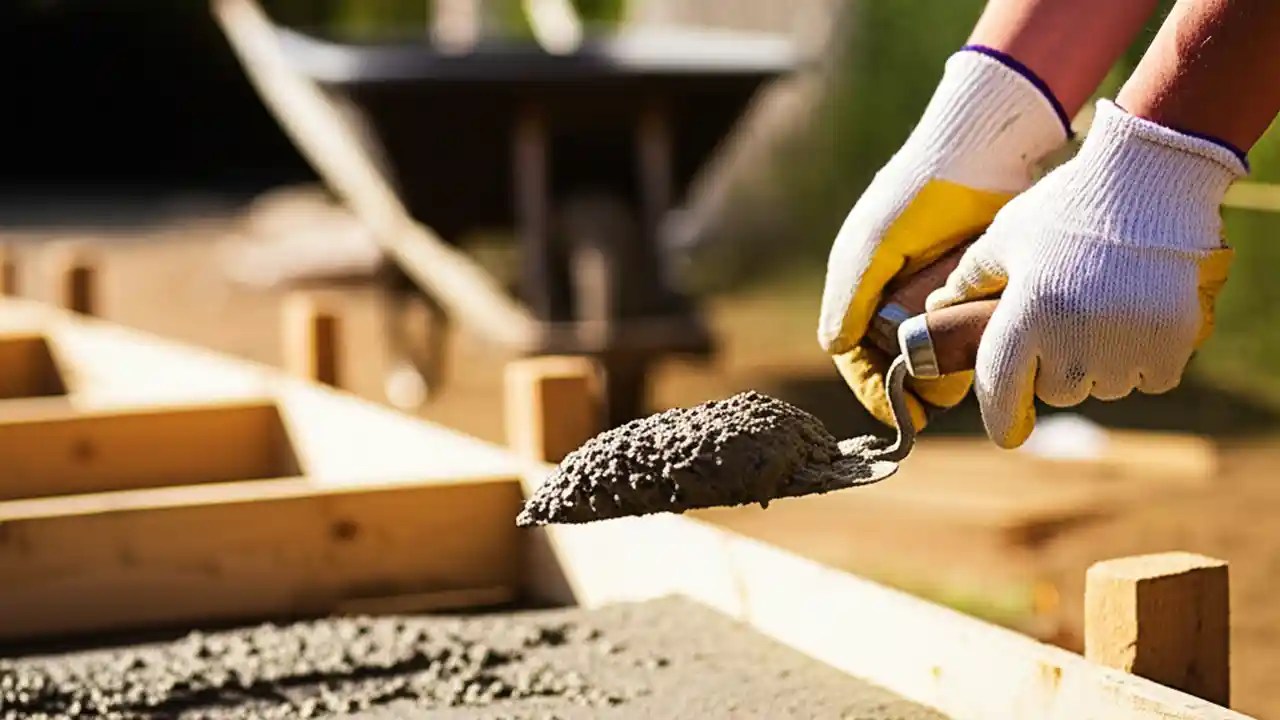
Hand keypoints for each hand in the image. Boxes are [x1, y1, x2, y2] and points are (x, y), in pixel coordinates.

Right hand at [819, 48, 1066, 429]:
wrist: (984, 152)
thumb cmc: (918, 193)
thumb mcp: (873, 243)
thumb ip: (850, 295)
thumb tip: (835, 347)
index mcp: (861, 287)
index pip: (857, 356)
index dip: (875, 390)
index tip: (902, 418)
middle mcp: (895, 295)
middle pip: (897, 363)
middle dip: (916, 385)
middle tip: (940, 399)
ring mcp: (936, 293)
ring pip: (936, 353)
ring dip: (948, 370)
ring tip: (967, 377)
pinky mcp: (974, 288)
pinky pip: (968, 332)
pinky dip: (974, 346)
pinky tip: (989, 353)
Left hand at [928, 99, 1243, 447]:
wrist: (1151, 180)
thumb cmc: (1068, 206)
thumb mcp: (1007, 237)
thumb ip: (970, 279)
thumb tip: (937, 308)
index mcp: (1024, 319)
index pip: (1003, 393)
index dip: (1003, 420)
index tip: (1007, 433)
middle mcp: (1072, 342)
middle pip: (1057, 390)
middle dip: (1057, 368)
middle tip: (1067, 322)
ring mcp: (1124, 345)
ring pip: (1106, 386)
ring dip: (1103, 365)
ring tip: (1105, 312)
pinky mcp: (1170, 343)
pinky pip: (1152, 378)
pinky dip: (1146, 359)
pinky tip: (1139, 319)